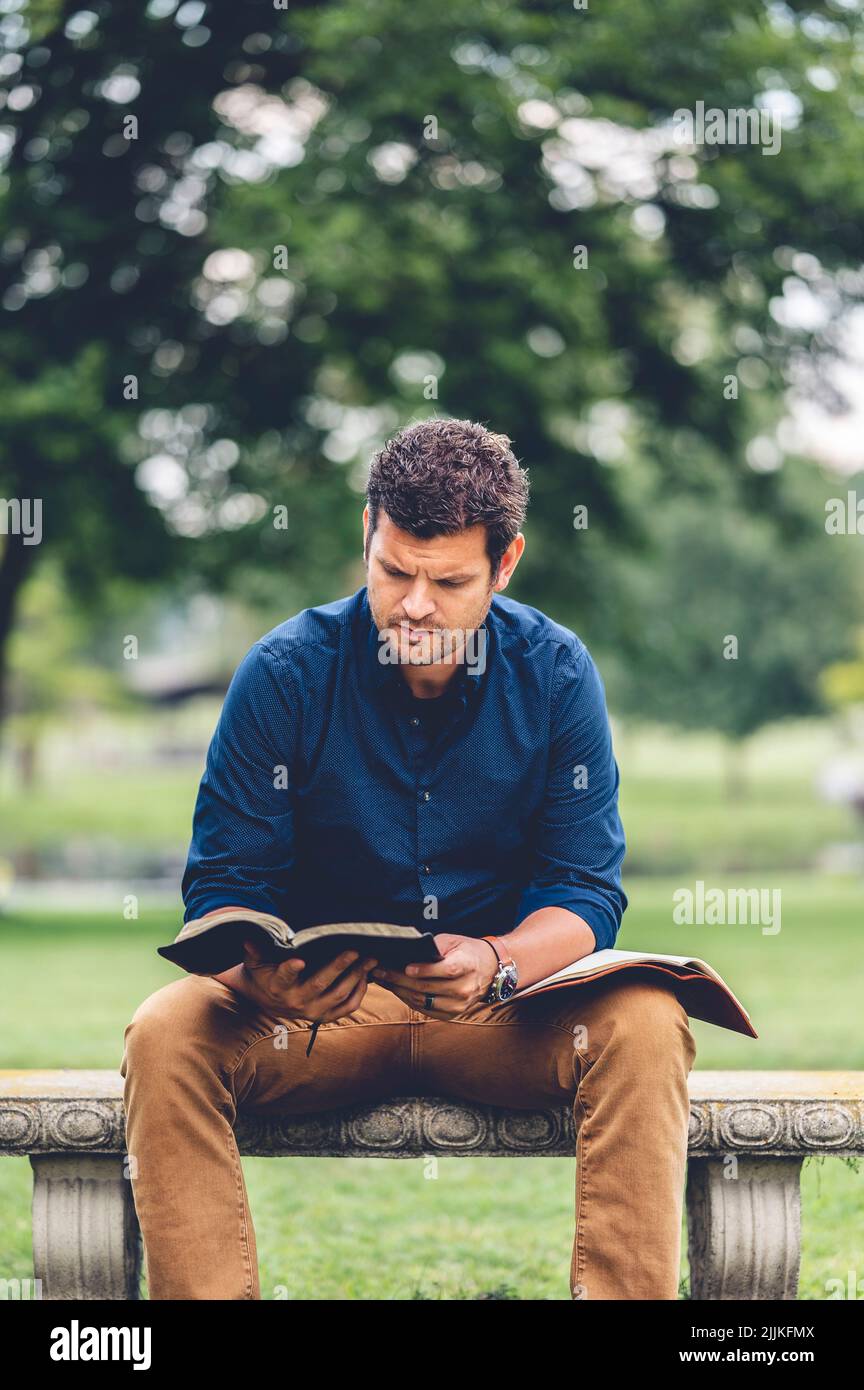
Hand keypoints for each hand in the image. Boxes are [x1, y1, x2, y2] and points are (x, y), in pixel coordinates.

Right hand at [237, 939, 378, 1022]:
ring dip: (356, 976)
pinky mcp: (326, 1017)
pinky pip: (348, 1007)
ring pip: (339, 995)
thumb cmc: (265, 974)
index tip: (298, 960)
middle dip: (339, 966)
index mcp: (278, 987)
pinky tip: (366, 975)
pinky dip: (360, 992)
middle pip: (320, 984)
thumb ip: (255, 951)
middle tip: (354, 950)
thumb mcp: (256, 962)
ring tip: (369, 959)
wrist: (268, 1001)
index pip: (283, 978)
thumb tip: (249, 940)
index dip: (290, 970)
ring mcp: (313, 1011)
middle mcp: (296, 1002)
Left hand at [369, 933, 498, 1016]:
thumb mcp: (453, 941)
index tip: (406, 968)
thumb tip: (406, 952)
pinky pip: (425, 1009)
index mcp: (467, 966)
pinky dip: (408, 1000)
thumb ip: (433, 947)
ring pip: (423, 1000)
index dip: (425, 970)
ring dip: (399, 991)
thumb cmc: (468, 951)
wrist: (490, 969)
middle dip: (399, 979)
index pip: (446, 970)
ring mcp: (459, 1004)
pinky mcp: (453, 1013)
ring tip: (383, 980)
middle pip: (428, 987)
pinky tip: (396, 990)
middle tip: (380, 971)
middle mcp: (465, 988)